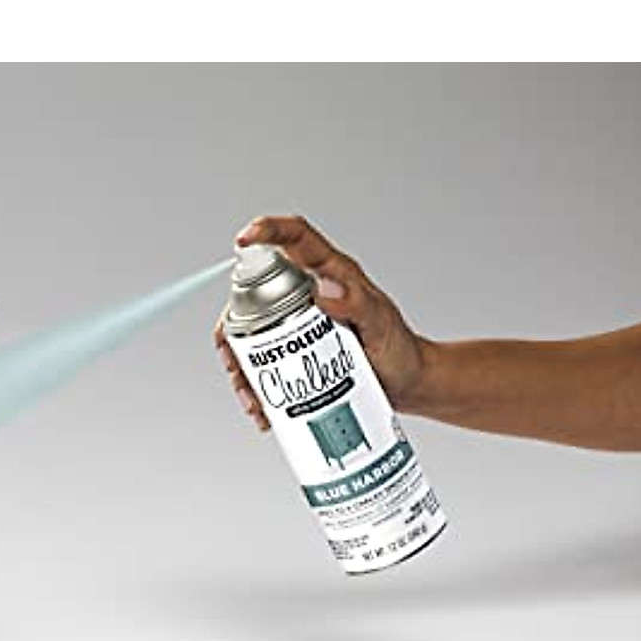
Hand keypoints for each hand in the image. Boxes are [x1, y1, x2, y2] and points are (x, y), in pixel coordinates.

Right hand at [215, 214, 429, 430]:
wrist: (408, 385)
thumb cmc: (399, 350)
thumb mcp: (381, 324)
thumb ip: (357, 303)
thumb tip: (323, 287)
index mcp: (330, 274)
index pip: (296, 239)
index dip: (268, 231)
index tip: (243, 239)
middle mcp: (307, 295)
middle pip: (254, 295)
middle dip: (232, 329)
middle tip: (233, 360)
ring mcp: (298, 325)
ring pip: (250, 335)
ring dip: (240, 367)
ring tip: (253, 398)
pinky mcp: (295, 353)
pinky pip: (263, 364)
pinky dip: (254, 387)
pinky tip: (262, 410)